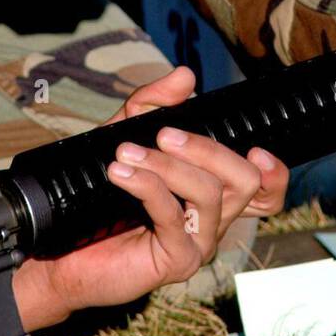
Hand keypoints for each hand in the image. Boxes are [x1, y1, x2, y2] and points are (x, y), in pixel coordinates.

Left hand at [10, 67, 288, 329]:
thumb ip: (151, 105)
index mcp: (212, 195)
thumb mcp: (123, 136)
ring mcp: (198, 242)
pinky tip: (120, 174)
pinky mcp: (176, 260)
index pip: (265, 190)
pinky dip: (147, 186)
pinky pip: (173, 215)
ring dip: (167, 166)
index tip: (256, 148)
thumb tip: (186, 74)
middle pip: (245, 181)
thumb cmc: (97, 196)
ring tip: (126, 153)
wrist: (61, 251)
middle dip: (207, 149)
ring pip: (210, 194)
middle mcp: (214, 220)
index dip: (274, 172)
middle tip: (165, 134)